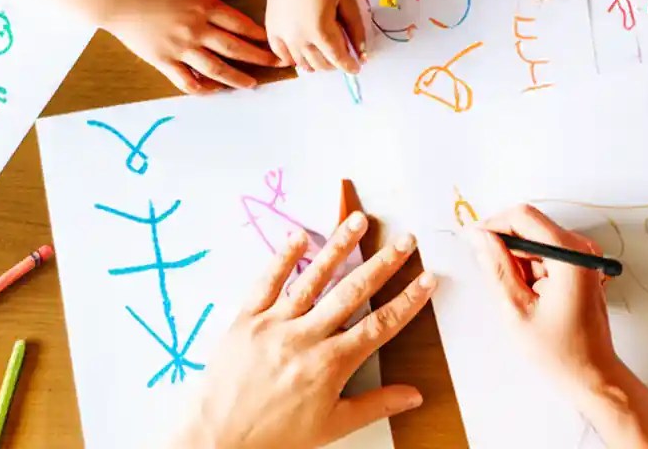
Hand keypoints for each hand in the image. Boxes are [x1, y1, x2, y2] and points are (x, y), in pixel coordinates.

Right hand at [103, 0, 285, 93]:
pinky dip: (202, 89)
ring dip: (236, 78)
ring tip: (251, 84)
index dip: (258, 35)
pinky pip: (186, 81)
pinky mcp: (164, 61)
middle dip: (258, 58)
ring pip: (215, 69)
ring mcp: (180, 48)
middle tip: (275, 65)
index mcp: (204, 7)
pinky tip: (213, 90)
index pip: (239, 24)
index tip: (272, 42)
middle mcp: (196, 30)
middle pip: (234, 48)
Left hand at [171, 212, 436, 448]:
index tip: (427, 279)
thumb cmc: (276, 437)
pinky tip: (300, 235)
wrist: (219, 438)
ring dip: (339, 246)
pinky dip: (284, 257)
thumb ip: (376, 405)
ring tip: (358, 221)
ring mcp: (274, 324)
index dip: (408, 301)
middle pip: (353, 292)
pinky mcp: (246, 318)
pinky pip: (267, 281)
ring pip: (313, 277)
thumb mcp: (332, 426)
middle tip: (405, 241)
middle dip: (383, 264)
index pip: (380, 325)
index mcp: (331, 365)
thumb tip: (414, 395)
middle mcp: (306, 338)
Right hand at [265, 0, 365, 73]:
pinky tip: (302, 56)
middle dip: (335, 64)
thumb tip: (361, 53)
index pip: (338, 59)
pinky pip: (282, 55)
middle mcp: (299, 39)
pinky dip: (294, 59)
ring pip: (302, 63)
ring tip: (324, 56)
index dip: (350, 66)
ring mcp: (283, 36)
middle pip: (321, 64)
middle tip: (343, 56)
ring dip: (316, 64)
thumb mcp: (347, 1)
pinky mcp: (272, 29)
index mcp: (320, 32)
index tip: (357, 67)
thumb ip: (355, 30)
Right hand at [466, 204, 616, 392]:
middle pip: (529, 226)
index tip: (473, 241)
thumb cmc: (559, 351)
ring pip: (534, 241)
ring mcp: (583, 257)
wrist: (590, 374)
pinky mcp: (580, 266)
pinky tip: (531, 297)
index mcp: (569, 256)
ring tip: (520, 297)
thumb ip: (496, 267)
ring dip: (518, 263)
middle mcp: (581, 249)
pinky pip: (545, 254)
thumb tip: (479, 237)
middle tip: (497, 281)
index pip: (522, 216)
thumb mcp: (516, 309)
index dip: (493, 225)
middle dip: (506, 248)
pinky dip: (530, 270)